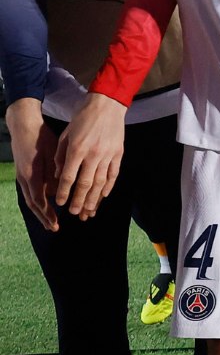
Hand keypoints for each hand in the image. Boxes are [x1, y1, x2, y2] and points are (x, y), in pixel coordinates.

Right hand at [7, 100, 58, 231]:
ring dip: (40, 212)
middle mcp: (24, 179)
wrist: (24, 126)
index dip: (48, 212)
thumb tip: (62, 190)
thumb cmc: (41, 138)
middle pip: (33, 204)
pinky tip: (46, 206)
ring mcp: (22, 177)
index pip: (39, 199)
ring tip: (50, 222)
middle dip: (44, 217)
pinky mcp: (23, 174)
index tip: (57, 222)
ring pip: (30, 199)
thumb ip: (56, 171)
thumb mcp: (52, 153)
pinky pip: (30, 192)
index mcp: (31, 174)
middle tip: (54, 228)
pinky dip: (38, 202)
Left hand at [51, 93, 126, 219]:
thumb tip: (61, 176)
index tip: (60, 203)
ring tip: (89, 211)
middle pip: (86, 184)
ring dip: (94, 198)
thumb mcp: (65, 136)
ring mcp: (108, 154)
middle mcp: (93, 154)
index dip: (64, 192)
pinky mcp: (119, 153)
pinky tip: (104, 196)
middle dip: (79, 200)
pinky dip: (109, 186)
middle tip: (75, 213)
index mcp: (77, 149)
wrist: (107, 105)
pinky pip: (114, 174)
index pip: (69, 177)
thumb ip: (61, 157)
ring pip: (100, 182)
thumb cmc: (82, 119)